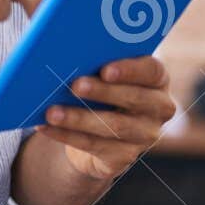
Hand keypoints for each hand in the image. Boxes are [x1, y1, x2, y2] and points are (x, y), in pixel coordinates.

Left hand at [33, 56, 174, 181]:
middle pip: (134, 99)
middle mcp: (158, 108)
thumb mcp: (101, 73)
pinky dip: (66, 135)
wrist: (95, 131)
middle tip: (75, 85)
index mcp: (156, 80)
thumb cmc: (99, 90)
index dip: (130, 70)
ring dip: (79, 118)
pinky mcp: (124, 157)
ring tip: (52, 111)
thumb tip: (65, 47)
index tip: (105, 69)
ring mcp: (144, 136)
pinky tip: (46, 126)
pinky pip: (94, 145)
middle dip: (102, 92)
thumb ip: (94, 60)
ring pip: (113, 126)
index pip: (152, 71)